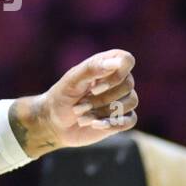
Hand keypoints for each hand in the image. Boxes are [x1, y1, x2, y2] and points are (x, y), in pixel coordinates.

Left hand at [11, 50, 137, 155]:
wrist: (55, 122)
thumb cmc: (62, 96)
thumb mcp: (72, 81)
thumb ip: (92, 68)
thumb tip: (117, 62)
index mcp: (106, 65)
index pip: (126, 60)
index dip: (117, 73)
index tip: (95, 86)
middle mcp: (117, 81)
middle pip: (128, 85)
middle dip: (102, 98)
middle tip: (80, 104)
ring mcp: (121, 100)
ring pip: (130, 102)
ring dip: (104, 112)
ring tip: (82, 116)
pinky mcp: (121, 118)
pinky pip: (130, 120)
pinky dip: (112, 123)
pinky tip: (94, 124)